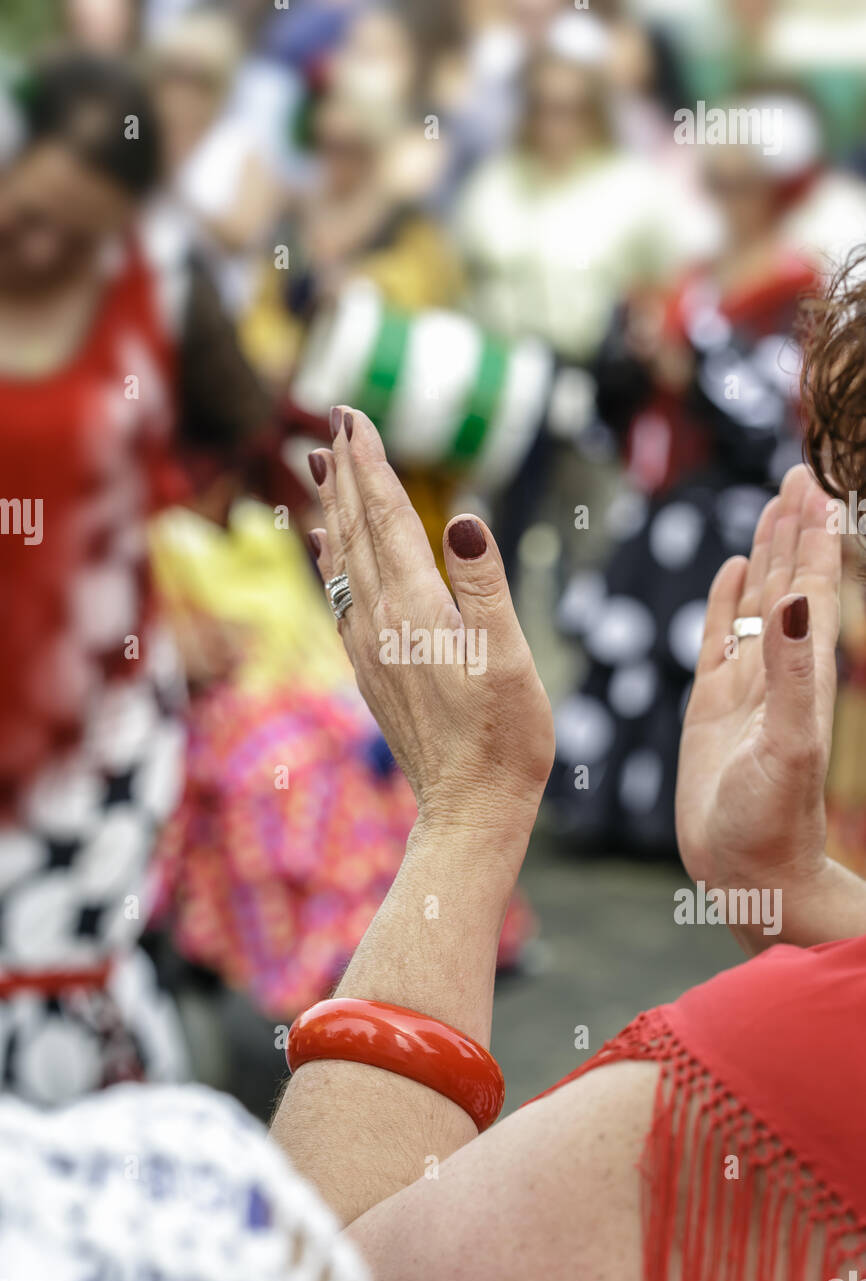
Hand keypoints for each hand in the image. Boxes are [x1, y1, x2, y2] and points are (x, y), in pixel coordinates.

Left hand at [306, 408, 554, 837]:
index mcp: (414, 609)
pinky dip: (332, 559)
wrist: (470, 808)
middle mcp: (379, 622)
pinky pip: (341, 597)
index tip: (352, 417)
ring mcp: (368, 647)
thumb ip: (482, 584)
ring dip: (333, 509)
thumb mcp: (508, 656)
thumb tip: (462, 518)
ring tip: (319, 467)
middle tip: (333, 421)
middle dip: (344, 472)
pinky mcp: (370, 669)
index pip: (385, 518)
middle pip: (355, 530)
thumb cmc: (505, 736)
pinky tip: (328, 548)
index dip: (369, 465)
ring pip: (341, 561)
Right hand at [676, 464, 839, 904]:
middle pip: (789, 582)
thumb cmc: (772, 820)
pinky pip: (720, 639)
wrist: (747, 871)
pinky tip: (730, 575)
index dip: (814, 536)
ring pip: (757, 604)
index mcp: (802, 672)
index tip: (813, 483)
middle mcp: (778, 670)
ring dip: (765, 557)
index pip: (811, 587)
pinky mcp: (712, 707)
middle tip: (796, 475)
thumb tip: (792, 599)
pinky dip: (726, 603)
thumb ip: (791, 673)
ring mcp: (745, 687)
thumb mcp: (787, 744)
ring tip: (770, 510)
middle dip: (794, 530)